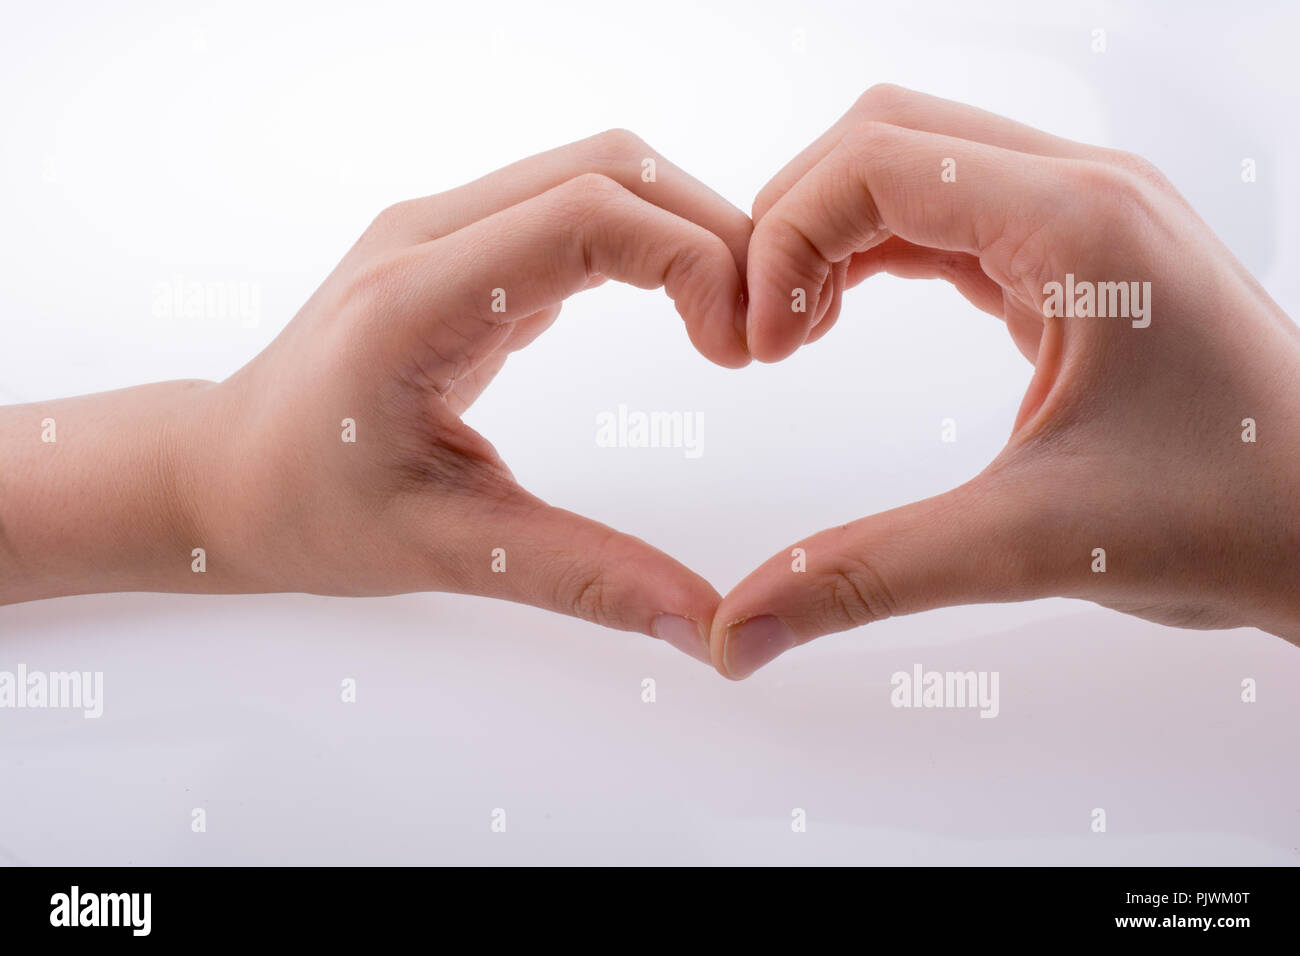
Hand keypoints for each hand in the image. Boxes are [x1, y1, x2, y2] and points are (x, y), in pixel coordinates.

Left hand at [0, 131, 751, 663]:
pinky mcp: (461, 247)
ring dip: (686, 233)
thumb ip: (582, 580)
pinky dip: (648, 243)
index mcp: (417, 299)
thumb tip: (704, 622)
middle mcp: (429, 235)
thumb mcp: (449, 553)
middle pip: (613, 169)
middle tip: (758, 335)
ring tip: (729, 326)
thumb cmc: (307, 508)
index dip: (696, 261)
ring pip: (601, 174)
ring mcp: (442, 230)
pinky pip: (575, 206)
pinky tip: (677, 312)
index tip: (741, 350)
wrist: (223, 475)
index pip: (591, 215)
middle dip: (714, 236)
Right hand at [713, 85, 1299, 677]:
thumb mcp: (1027, 545)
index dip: (786, 236)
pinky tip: (844, 318)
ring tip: (793, 331)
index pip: (878, 158)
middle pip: (884, 137)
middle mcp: (1083, 191)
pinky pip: (947, 215)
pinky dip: (875, 253)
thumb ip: (866, 577)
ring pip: (912, 166)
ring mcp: (1083, 215)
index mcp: (1079, 223)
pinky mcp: (1076, 255)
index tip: (760, 341)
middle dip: (796, 222)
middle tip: (764, 334)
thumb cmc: (1230, 515)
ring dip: (832, 234)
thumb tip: (741, 630)